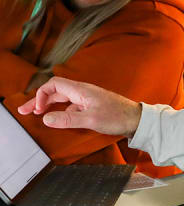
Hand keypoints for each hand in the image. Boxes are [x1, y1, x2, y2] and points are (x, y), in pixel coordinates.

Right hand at [17, 77, 141, 134]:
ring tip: (36, 114)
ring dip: (48, 105)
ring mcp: (88, 98)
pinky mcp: (92, 106)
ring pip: (62, 99)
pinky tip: (58, 119)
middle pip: (55, 91)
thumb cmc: (118, 117)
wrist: (137, 119)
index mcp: (81, 90)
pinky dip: (60, 111)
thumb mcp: (90, 119)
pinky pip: (71, 106)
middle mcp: (83, 91)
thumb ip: (67, 119)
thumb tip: (46, 118)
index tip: (35, 109)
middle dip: (38, 100)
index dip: (41, 94)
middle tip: (24, 110)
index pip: (54, 85)